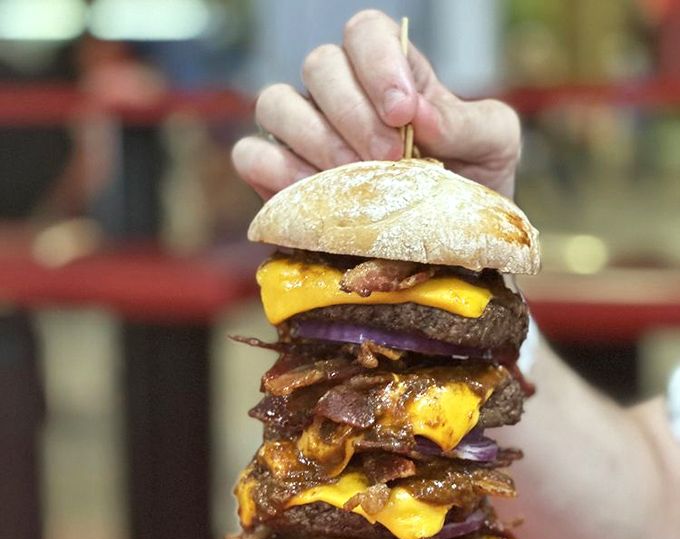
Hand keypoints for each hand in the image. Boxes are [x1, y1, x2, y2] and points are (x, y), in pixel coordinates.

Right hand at [232, 8, 520, 199]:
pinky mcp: (279, 179)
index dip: (378, 64)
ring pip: (276, 104)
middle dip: (354, 114)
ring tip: (354, 181)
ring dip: (316, 142)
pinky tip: (315, 198)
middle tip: (388, 159)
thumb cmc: (473, 186)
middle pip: (319, 66)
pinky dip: (276, 174)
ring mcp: (303, 134)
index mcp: (390, 73)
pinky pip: (252, 157)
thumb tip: (420, 115)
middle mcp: (339, 95)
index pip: (365, 33)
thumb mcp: (494, 146)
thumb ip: (469, 121)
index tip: (403, 113)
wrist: (454, 247)